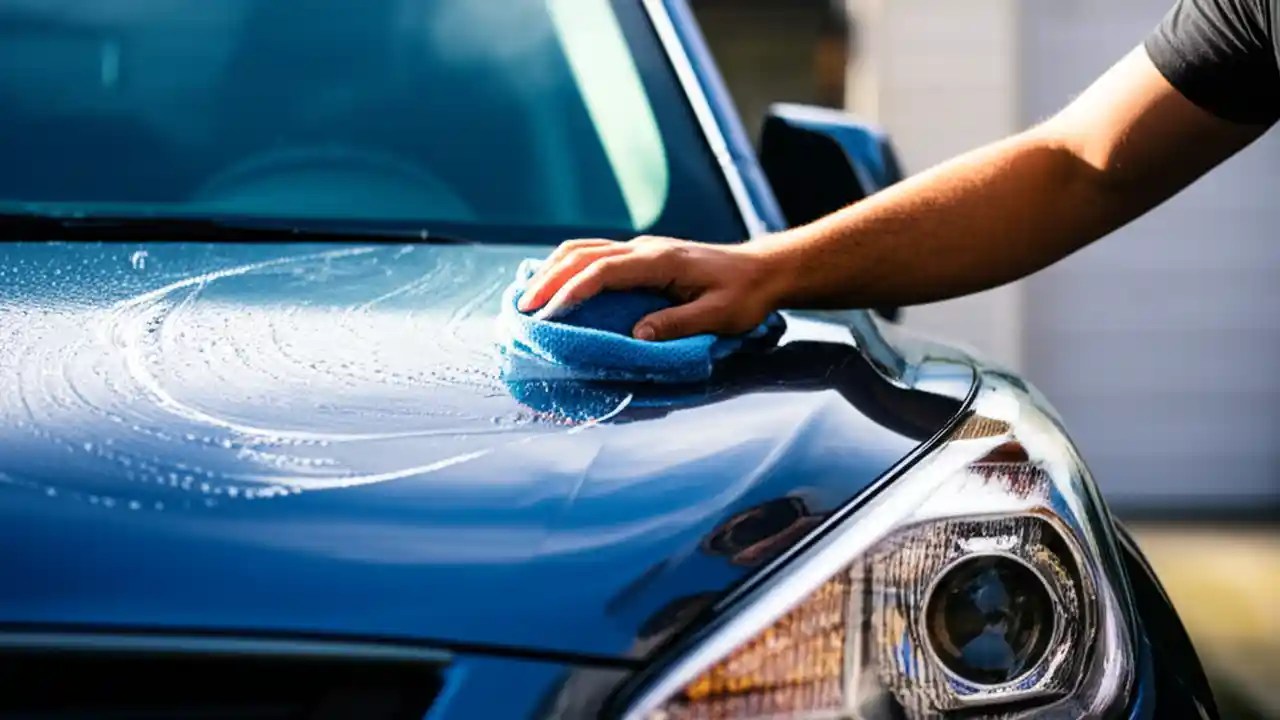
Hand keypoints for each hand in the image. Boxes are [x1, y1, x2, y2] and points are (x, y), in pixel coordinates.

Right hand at [517, 235, 785, 340]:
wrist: (762, 270)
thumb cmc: (744, 295)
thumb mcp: (719, 315)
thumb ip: (679, 324)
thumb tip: (637, 335)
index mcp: (661, 260)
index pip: (604, 269)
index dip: (573, 290)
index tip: (550, 313)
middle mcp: (644, 248)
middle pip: (583, 254)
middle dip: (548, 279)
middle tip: (523, 308)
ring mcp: (640, 249)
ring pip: (583, 249)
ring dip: (552, 270)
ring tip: (528, 296)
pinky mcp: (640, 257)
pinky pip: (593, 254)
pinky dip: (567, 266)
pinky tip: (553, 283)